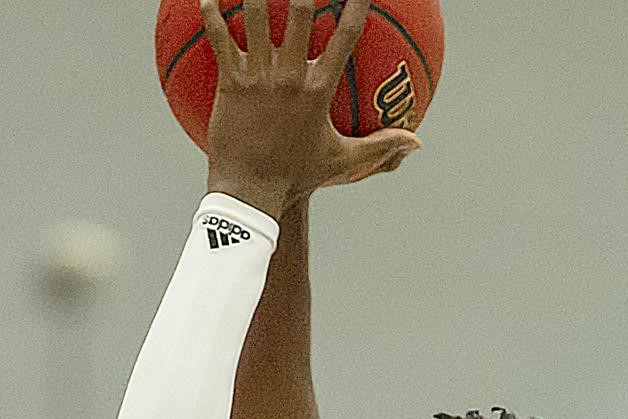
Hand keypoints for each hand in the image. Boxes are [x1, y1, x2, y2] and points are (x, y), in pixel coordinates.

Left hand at [198, 0, 420, 214]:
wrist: (251, 191)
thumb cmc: (297, 175)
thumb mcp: (343, 160)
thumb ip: (380, 145)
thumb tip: (416, 141)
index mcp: (320, 88)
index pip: (347, 36)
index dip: (357, 4)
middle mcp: (291, 75)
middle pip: (301, 13)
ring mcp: (259, 77)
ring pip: (258, 17)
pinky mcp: (231, 83)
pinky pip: (220, 40)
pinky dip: (212, 14)